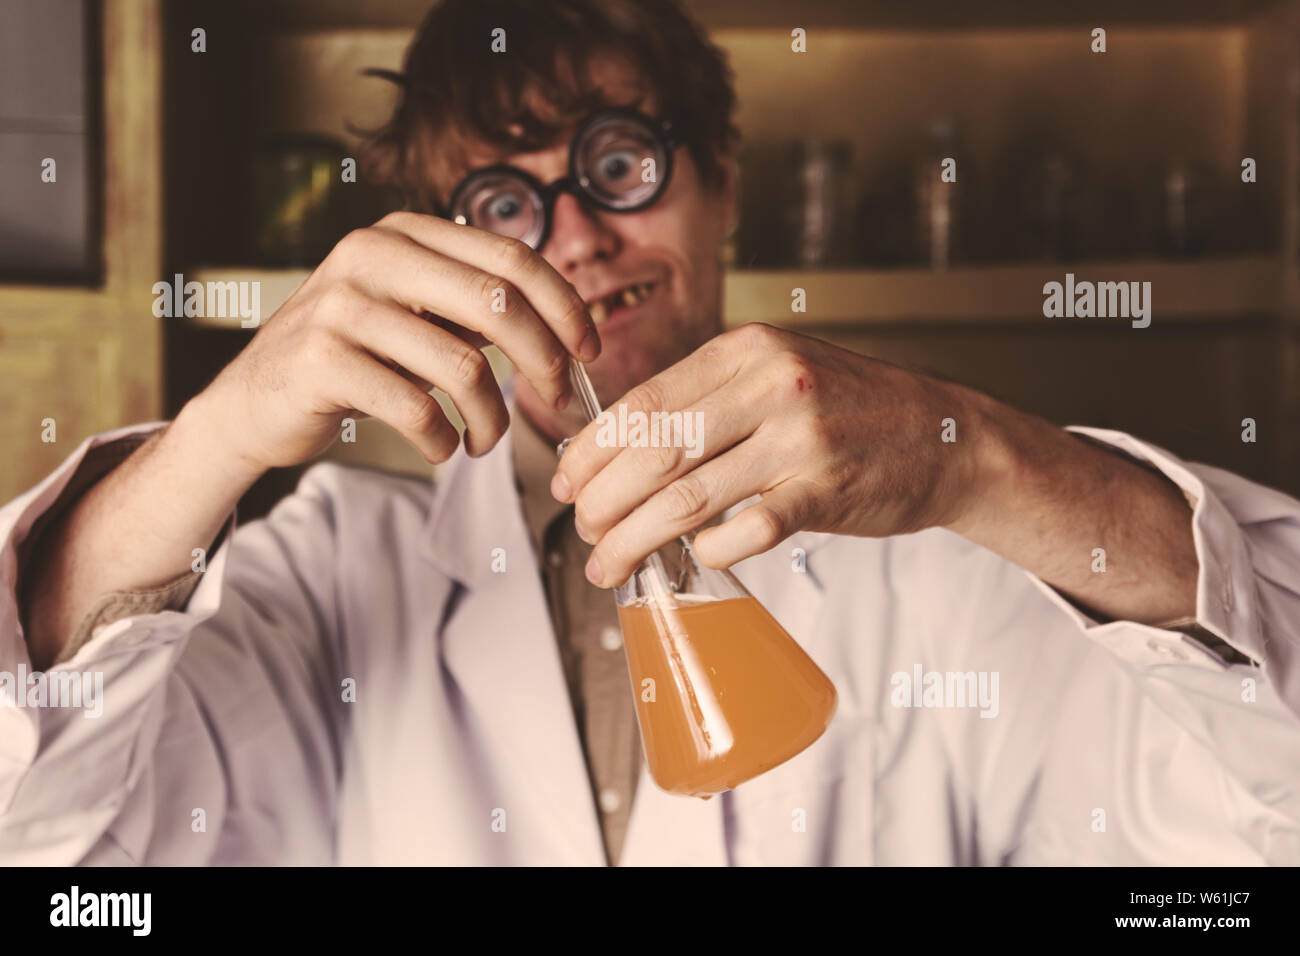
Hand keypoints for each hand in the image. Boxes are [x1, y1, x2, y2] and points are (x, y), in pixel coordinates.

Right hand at [197, 211, 599, 474]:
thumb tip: (565, 326)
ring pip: (463, 366)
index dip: (564, 305)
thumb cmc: (352, 360)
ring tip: (484, 440)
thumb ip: (472, 305)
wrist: (254, 403)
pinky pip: (417, 408)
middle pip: (498, 304)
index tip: (589, 351)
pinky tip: (443, 447)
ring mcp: (341, 305)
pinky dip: (444, 439)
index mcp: (404, 232)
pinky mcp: (320, 361)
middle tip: (557, 400)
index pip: (510, 258)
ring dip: (491, 417)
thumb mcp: (413, 314)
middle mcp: (370, 254)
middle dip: (544, 360)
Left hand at [553, 322, 992, 586]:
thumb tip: (621, 445)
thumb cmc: (850, 408)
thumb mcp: (779, 371)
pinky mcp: (827, 492)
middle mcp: (772, 386)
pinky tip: (690, 558)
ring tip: (608, 562)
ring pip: (689, 498)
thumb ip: (709, 396)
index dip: (593, 449)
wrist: (945, 434)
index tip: (565, 480)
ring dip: (635, 538)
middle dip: (603, 501)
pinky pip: (748, 529)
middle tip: (583, 530)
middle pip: (655, 452)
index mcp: (748, 350)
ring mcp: (801, 440)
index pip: (644, 402)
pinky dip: (709, 549)